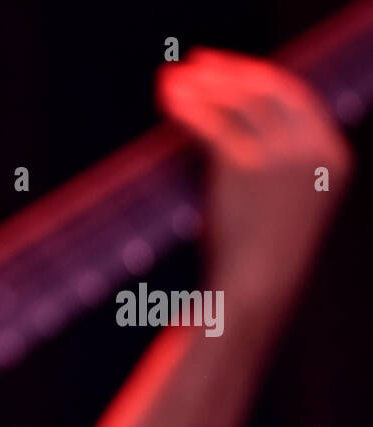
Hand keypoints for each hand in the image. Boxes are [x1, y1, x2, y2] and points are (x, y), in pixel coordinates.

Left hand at [157, 49, 352, 324]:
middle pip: (270, 90)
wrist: (256, 290)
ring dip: (201, 86)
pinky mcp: (245, 166)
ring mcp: (282, 157)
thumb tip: (231, 139)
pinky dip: (185, 106)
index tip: (229, 71)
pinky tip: (165, 99)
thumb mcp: (281, 207)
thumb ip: (275, 170)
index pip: (298, 99)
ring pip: (238, 102)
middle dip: (230, 72)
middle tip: (196, 65)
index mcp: (332, 158)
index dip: (260, 79)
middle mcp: (314, 150)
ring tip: (170, 82)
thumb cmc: (260, 259)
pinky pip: (211, 123)